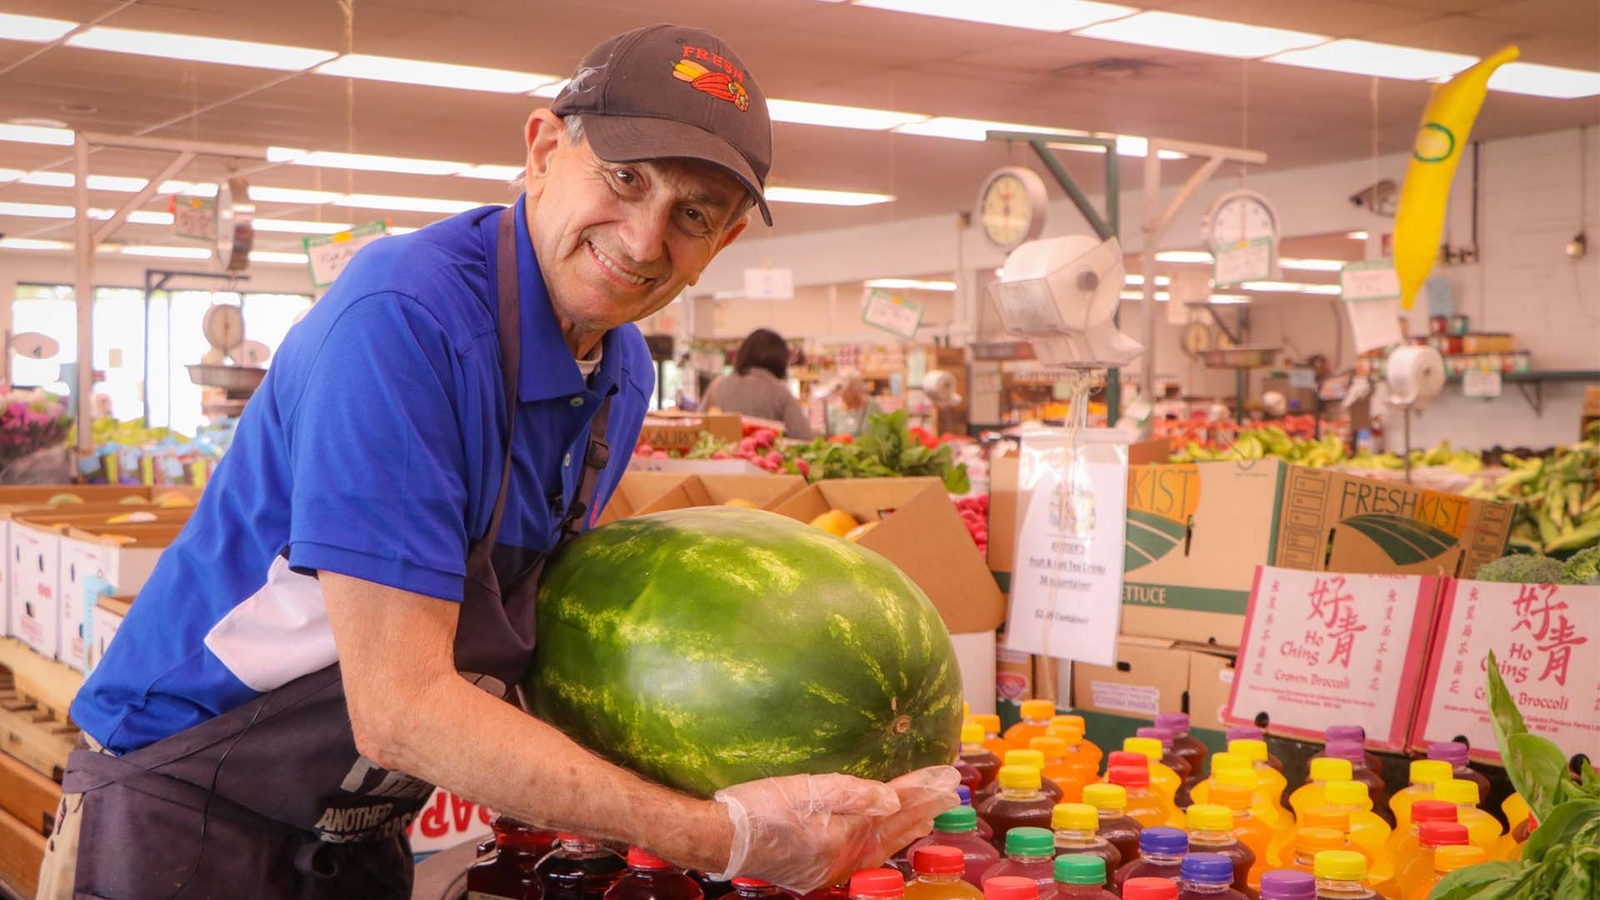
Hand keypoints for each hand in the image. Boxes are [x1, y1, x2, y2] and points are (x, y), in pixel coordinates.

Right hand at [711, 766, 960, 892]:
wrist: (718, 839)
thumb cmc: (759, 809)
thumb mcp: (807, 791)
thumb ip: (853, 795)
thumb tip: (895, 801)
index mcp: (846, 837)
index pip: (895, 810)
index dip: (922, 792)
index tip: (948, 778)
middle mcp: (844, 859)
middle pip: (892, 832)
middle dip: (922, 812)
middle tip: (949, 797)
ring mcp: (829, 869)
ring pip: (878, 848)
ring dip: (903, 831)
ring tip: (925, 818)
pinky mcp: (813, 871)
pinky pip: (860, 857)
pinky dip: (879, 844)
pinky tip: (879, 839)